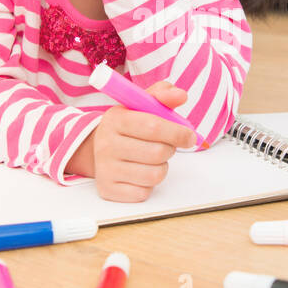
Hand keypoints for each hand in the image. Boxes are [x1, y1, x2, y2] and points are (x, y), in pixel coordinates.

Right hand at [81, 81, 196, 201]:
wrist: (97, 148)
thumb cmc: (129, 125)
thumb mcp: (141, 104)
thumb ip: (163, 95)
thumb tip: (181, 96)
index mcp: (115, 119)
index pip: (153, 126)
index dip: (178, 132)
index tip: (190, 136)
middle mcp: (106, 144)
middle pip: (157, 153)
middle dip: (170, 150)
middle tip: (167, 146)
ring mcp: (105, 169)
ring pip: (154, 175)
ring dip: (162, 168)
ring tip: (152, 159)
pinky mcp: (107, 189)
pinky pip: (143, 193)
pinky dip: (149, 185)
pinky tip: (140, 173)